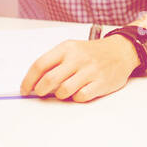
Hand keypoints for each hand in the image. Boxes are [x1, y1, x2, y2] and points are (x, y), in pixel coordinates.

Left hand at [19, 36, 138, 102]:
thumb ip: (54, 62)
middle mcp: (78, 58)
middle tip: (40, 93)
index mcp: (67, 48)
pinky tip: (80, 91)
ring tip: (64, 91)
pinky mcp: (101, 82)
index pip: (40, 65)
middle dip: (40, 91)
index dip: (28, 80)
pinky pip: (80, 97)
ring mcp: (90, 71)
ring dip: (60, 95)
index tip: (25, 89)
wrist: (122, 50)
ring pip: (63, 91)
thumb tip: (34, 82)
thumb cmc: (93, 52)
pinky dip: (76, 97)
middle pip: (49, 80)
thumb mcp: (72, 49)